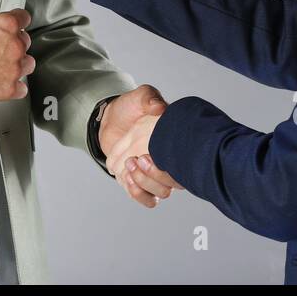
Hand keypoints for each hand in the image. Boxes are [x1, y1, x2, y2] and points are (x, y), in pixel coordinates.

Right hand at [0, 5, 33, 103]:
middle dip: (13, 43)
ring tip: (1, 66)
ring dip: (17, 64)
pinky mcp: (8, 89)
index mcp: (6, 25)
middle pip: (25, 42)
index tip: (14, 26)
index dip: (17, 21)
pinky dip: (13, 86)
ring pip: (27, 64)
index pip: (24, 18)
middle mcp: (14, 46)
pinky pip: (21, 88)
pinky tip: (1, 82)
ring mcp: (13, 68)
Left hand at [101, 88, 183, 206]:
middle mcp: (170, 161)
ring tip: (129, 166)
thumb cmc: (132, 106)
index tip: (148, 153)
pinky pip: (147, 199)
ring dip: (144, 183)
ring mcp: (156, 174)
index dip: (169, 163)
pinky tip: (127, 178)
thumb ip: (150, 99)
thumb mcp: (142, 96)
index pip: (183, 162)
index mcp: (175, 141)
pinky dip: (137, 193)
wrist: (113, 116)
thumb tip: (160, 108)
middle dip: (154, 175)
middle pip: (174, 183)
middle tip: (137, 158)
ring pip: (162, 193)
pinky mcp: (141, 182)